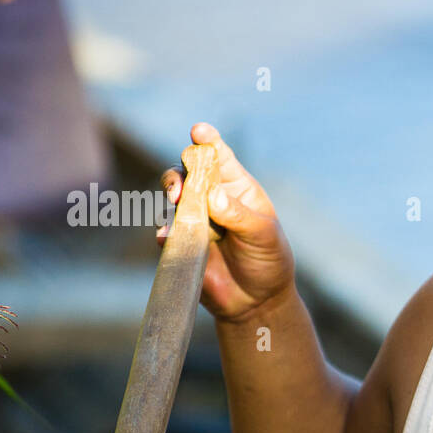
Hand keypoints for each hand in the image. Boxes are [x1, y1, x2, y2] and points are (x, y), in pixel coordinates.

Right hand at [159, 122, 296, 324]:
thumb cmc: (268, 261)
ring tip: (177, 205)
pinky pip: (165, 232)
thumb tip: (212, 196)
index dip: (208, 140)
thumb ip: (239, 216)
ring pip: (172, 199)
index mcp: (237, 188)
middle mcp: (212, 198)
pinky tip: (168, 238)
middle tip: (180, 188)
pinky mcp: (181, 243)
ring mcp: (194, 219)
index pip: (220, 156)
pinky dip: (164, 233)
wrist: (257, 302)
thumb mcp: (263, 237)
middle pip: (187, 172)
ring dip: (171, 198)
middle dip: (180, 174)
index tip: (199, 130)